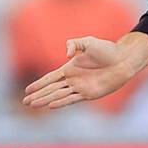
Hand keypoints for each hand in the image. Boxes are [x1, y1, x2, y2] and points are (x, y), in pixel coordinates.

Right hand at [22, 33, 147, 109]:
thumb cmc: (107, 50)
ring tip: (33, 105)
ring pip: (58, 96)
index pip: (50, 78)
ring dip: (45, 100)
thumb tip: (67, 54)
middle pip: (51, 89)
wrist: (122, 60)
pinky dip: (61, 102)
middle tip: (25, 102)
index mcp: (70, 68)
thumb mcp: (88, 42)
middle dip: (38, 95)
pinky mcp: (89, 94)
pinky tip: (51, 105)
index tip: (27, 90)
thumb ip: (75, 43)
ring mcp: (80, 88)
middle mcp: (73, 79)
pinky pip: (72, 99)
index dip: (39, 84)